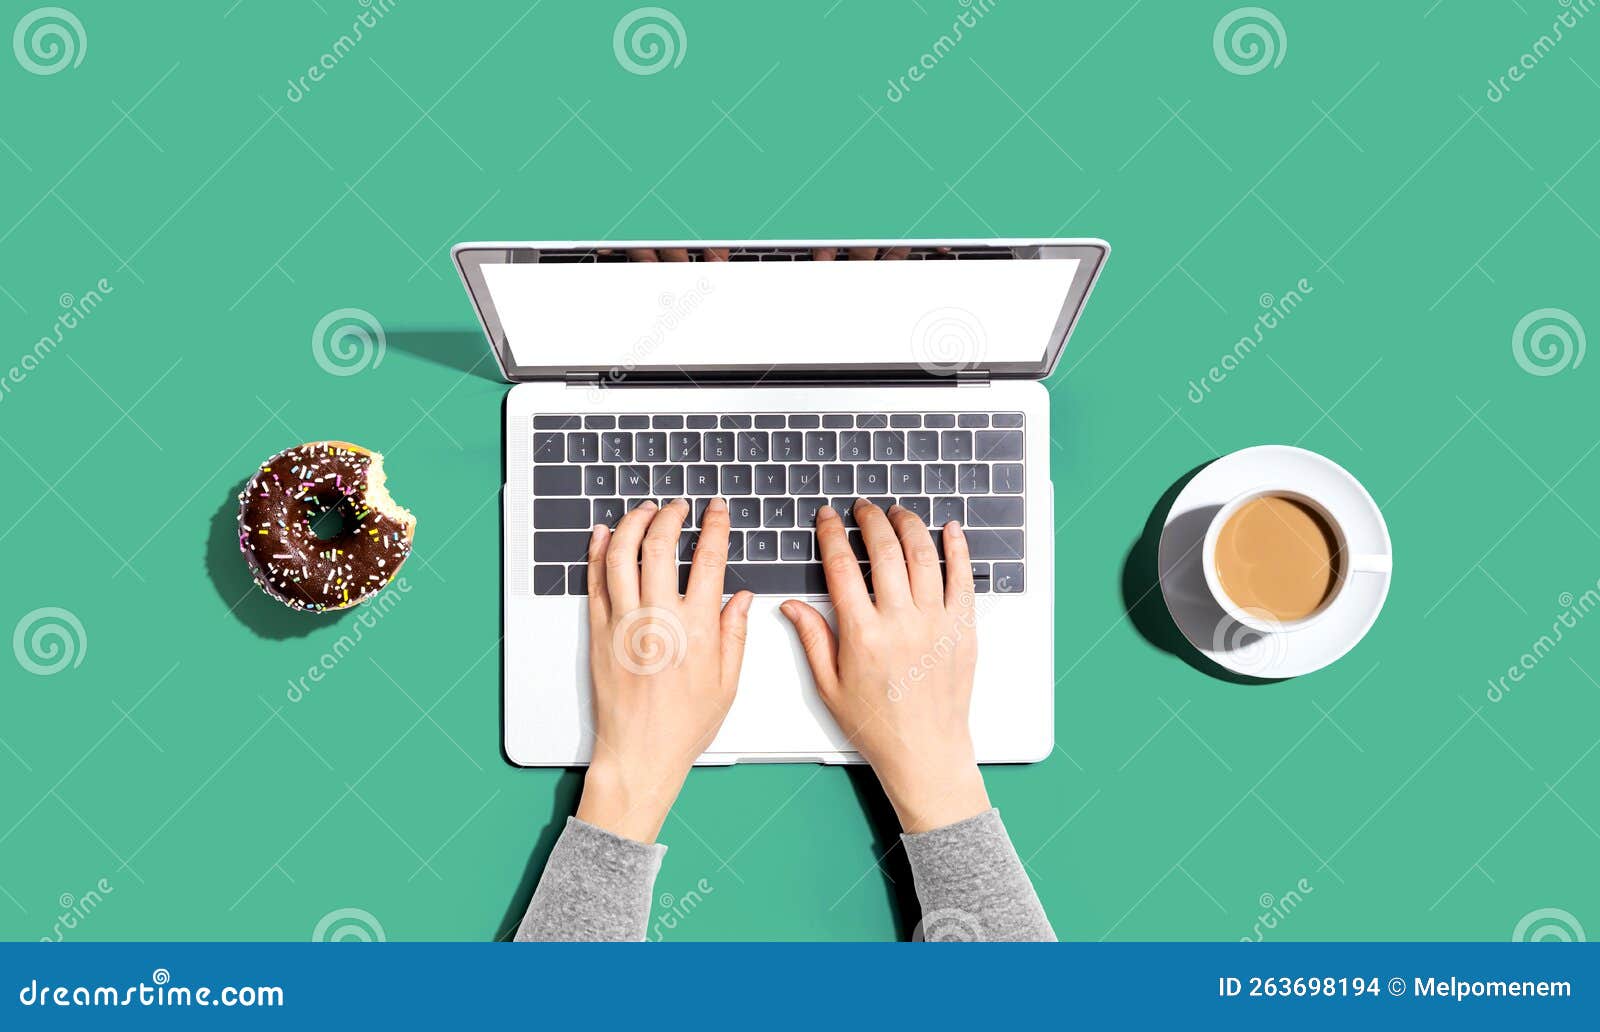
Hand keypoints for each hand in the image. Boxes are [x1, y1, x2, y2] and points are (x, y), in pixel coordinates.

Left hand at [577, 498, 752, 842]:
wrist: (639, 754)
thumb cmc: (684, 726)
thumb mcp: (727, 683)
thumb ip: (736, 634)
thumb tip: (742, 597)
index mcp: (697, 630)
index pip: (708, 560)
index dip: (715, 526)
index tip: (717, 510)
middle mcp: (658, 619)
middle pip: (660, 546)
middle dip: (670, 515)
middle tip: (678, 506)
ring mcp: (623, 623)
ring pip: (621, 555)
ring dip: (633, 523)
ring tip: (644, 510)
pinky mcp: (599, 632)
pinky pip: (594, 580)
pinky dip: (598, 551)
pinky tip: (605, 534)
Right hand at [781, 500, 988, 832]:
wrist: (925, 752)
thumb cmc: (877, 725)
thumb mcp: (830, 686)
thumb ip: (812, 638)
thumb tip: (791, 605)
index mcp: (863, 635)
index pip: (842, 567)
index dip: (832, 535)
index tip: (827, 518)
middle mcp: (900, 623)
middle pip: (884, 551)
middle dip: (870, 520)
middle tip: (863, 507)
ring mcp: (936, 623)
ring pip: (923, 556)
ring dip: (909, 526)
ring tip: (897, 513)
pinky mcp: (962, 629)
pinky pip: (962, 578)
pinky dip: (957, 549)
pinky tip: (950, 530)